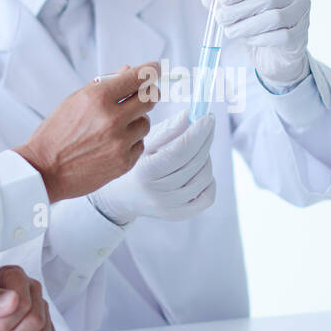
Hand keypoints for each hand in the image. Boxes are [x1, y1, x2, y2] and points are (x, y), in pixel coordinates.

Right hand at [14, 62, 160, 202]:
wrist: (45, 170)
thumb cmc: (56, 133)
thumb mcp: (74, 101)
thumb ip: (104, 85)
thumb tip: (128, 71)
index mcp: (98, 98)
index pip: (136, 77)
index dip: (150, 70)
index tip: (155, 68)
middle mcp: (112, 119)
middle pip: (150, 98)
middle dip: (148, 94)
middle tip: (143, 95)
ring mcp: (120, 142)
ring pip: (145, 123)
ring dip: (136, 120)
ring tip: (117, 125)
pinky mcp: (124, 162)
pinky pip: (140, 144)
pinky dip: (131, 141)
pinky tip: (113, 143)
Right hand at [90, 110, 215, 225]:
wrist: (122, 197)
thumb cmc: (135, 164)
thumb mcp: (144, 144)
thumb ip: (167, 130)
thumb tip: (190, 116)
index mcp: (144, 172)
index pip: (180, 151)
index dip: (198, 133)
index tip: (208, 117)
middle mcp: (157, 193)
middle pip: (194, 163)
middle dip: (205, 139)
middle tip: (207, 124)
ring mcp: (170, 207)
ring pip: (204, 178)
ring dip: (205, 158)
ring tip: (196, 148)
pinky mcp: (179, 215)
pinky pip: (207, 198)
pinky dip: (209, 181)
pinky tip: (199, 169)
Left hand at [202, 0, 310, 88]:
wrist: (277, 56)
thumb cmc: (260, 28)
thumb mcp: (241, 14)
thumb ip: (225, 4)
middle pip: (267, 0)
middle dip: (240, 10)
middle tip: (220, 19)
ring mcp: (303, 17)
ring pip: (274, 18)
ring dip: (248, 26)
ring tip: (231, 32)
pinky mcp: (301, 37)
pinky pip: (281, 36)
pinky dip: (261, 38)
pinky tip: (248, 41)